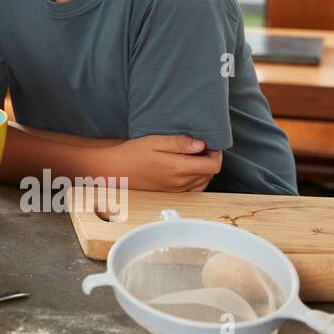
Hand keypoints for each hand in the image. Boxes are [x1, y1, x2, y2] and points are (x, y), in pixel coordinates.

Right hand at [108, 134, 223, 191]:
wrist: (116, 170)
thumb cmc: (133, 153)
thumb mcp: (155, 141)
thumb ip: (179, 143)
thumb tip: (201, 145)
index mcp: (178, 168)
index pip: (213, 166)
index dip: (216, 154)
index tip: (209, 144)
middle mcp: (181, 182)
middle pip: (210, 173)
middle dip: (210, 159)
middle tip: (198, 146)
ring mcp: (177, 189)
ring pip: (204, 181)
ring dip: (204, 168)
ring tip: (192, 155)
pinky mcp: (172, 192)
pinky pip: (194, 187)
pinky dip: (197, 177)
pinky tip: (186, 167)